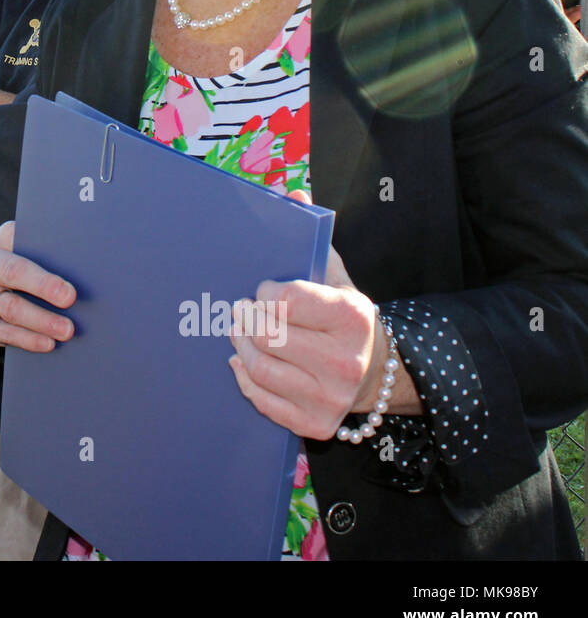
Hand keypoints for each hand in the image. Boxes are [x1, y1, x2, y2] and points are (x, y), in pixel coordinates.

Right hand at [0, 221, 75, 351]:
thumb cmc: (22, 252)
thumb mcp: (26, 241)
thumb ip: (44, 248)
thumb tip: (80, 264)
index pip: (17, 270)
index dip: (43, 284)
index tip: (70, 296)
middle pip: (11, 303)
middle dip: (42, 317)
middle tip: (69, 328)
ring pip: (8, 321)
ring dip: (38, 331)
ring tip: (64, 335)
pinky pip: (3, 336)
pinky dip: (27, 341)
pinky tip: (47, 344)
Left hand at [227, 191, 420, 438]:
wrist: (378, 371)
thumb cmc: (345, 318)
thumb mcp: (337, 277)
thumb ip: (313, 238)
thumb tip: (292, 192)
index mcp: (351, 317)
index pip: (286, 299)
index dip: (264, 292)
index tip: (261, 290)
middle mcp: (344, 361)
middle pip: (268, 334)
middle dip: (246, 318)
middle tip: (240, 309)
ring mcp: (330, 397)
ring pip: (260, 367)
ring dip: (240, 345)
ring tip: (239, 331)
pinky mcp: (314, 424)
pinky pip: (262, 399)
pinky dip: (244, 378)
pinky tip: (242, 361)